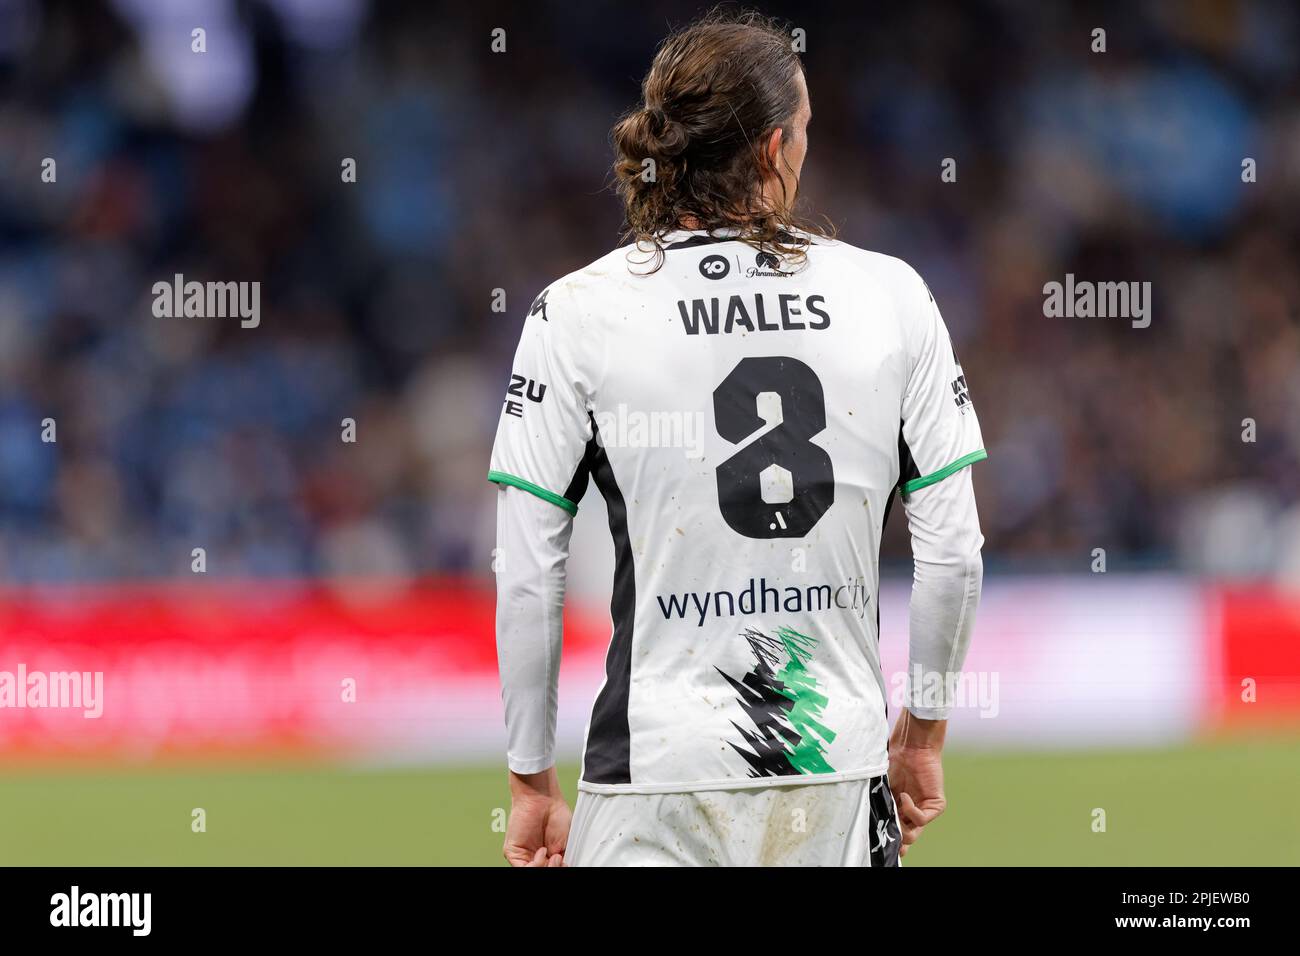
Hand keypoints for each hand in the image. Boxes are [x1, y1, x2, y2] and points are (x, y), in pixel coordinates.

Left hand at [503, 767, 570, 866]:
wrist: (543, 798)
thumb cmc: (555, 814)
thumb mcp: (564, 843)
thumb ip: (560, 860)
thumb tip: (560, 867)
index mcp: (547, 857)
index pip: (551, 869)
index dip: (559, 868)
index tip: (566, 862)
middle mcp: (534, 858)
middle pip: (542, 872)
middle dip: (552, 869)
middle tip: (559, 859)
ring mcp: (523, 856)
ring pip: (532, 872)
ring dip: (544, 867)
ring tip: (552, 855)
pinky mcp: (513, 852)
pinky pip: (520, 868)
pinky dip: (533, 866)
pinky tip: (541, 852)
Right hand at [887, 711, 947, 857]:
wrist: (910, 744)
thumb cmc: (893, 759)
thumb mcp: (881, 786)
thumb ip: (878, 803)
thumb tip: (867, 824)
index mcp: (898, 808)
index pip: (895, 832)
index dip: (889, 842)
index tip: (878, 846)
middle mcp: (911, 811)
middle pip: (905, 838)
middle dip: (895, 841)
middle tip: (887, 837)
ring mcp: (924, 808)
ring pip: (914, 833)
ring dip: (901, 826)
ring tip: (894, 811)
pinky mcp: (936, 804)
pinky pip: (922, 819)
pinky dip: (911, 811)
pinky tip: (903, 796)